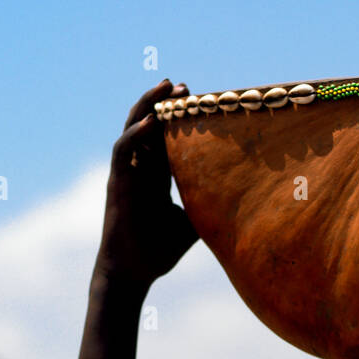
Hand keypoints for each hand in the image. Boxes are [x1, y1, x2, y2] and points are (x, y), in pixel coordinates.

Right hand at [94, 79, 199, 290]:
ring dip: (148, 106)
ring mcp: (126, 175)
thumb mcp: (192, 225)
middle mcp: (139, 171)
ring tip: (166, 87)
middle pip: (149, 126)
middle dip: (164, 103)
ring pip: (133, 129)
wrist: (133, 273)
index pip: (165, 139)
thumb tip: (241, 203)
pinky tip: (151, 121)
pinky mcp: (117, 184)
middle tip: (184, 85)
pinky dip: (136, 134)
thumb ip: (207, 207)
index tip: (197, 100)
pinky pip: (123, 151)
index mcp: (155, 178)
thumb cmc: (158, 252)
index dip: (178, 119)